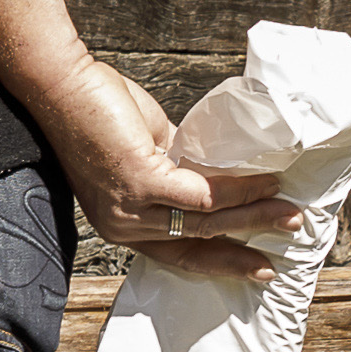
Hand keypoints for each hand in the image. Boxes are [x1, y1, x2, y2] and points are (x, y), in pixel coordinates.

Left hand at [34, 59, 301, 284]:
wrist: (61, 85)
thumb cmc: (97, 111)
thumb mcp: (143, 151)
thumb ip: (175, 166)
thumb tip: (214, 171)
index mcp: (120, 222)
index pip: (177, 254)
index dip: (220, 261)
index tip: (256, 266)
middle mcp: (122, 225)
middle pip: (197, 244)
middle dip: (247, 244)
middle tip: (287, 236)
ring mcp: (130, 208)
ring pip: (206, 222)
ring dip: (254, 215)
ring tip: (289, 209)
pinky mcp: (140, 182)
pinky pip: (203, 194)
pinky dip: (239, 189)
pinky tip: (265, 182)